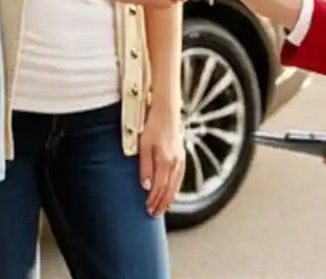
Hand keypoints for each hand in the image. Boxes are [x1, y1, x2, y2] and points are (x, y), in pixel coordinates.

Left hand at [139, 100, 185, 216]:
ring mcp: (180, 160)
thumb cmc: (152, 125)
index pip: (159, 189)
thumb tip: (146, 186)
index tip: (147, 210)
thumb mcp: (144, 145)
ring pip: (175, 186)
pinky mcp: (181, 156)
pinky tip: (171, 191)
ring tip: (162, 208)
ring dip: (168, 199)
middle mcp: (175, 163)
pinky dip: (175, 188)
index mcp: (165, 162)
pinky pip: (179, 178)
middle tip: (153, 214)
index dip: (153, 201)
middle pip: (169, 190)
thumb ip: (145, 167)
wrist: (167, 110)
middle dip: (161, 204)